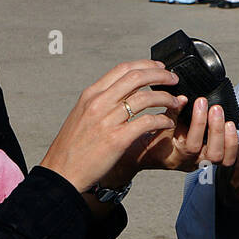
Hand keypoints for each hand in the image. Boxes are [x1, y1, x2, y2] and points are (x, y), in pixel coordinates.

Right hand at [39, 60, 181, 192]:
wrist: (62, 173)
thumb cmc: (73, 147)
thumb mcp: (82, 114)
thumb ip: (101, 101)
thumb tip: (122, 90)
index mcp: (91, 95)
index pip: (123, 69)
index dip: (146, 65)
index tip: (160, 67)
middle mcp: (99, 103)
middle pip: (137, 78)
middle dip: (161, 75)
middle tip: (174, 80)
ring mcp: (108, 121)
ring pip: (146, 98)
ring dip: (166, 98)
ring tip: (176, 103)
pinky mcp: (117, 139)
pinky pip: (147, 122)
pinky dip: (162, 120)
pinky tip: (167, 122)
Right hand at [129, 96, 238, 172]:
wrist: (157, 156)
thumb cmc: (159, 140)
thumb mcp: (161, 126)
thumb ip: (173, 113)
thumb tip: (184, 98)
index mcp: (179, 155)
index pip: (193, 143)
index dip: (199, 122)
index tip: (201, 101)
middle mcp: (195, 162)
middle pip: (213, 153)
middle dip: (217, 130)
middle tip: (216, 108)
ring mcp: (206, 162)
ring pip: (224, 158)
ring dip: (229, 138)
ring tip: (228, 120)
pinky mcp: (214, 159)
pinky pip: (229, 158)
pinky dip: (233, 144)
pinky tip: (231, 127)